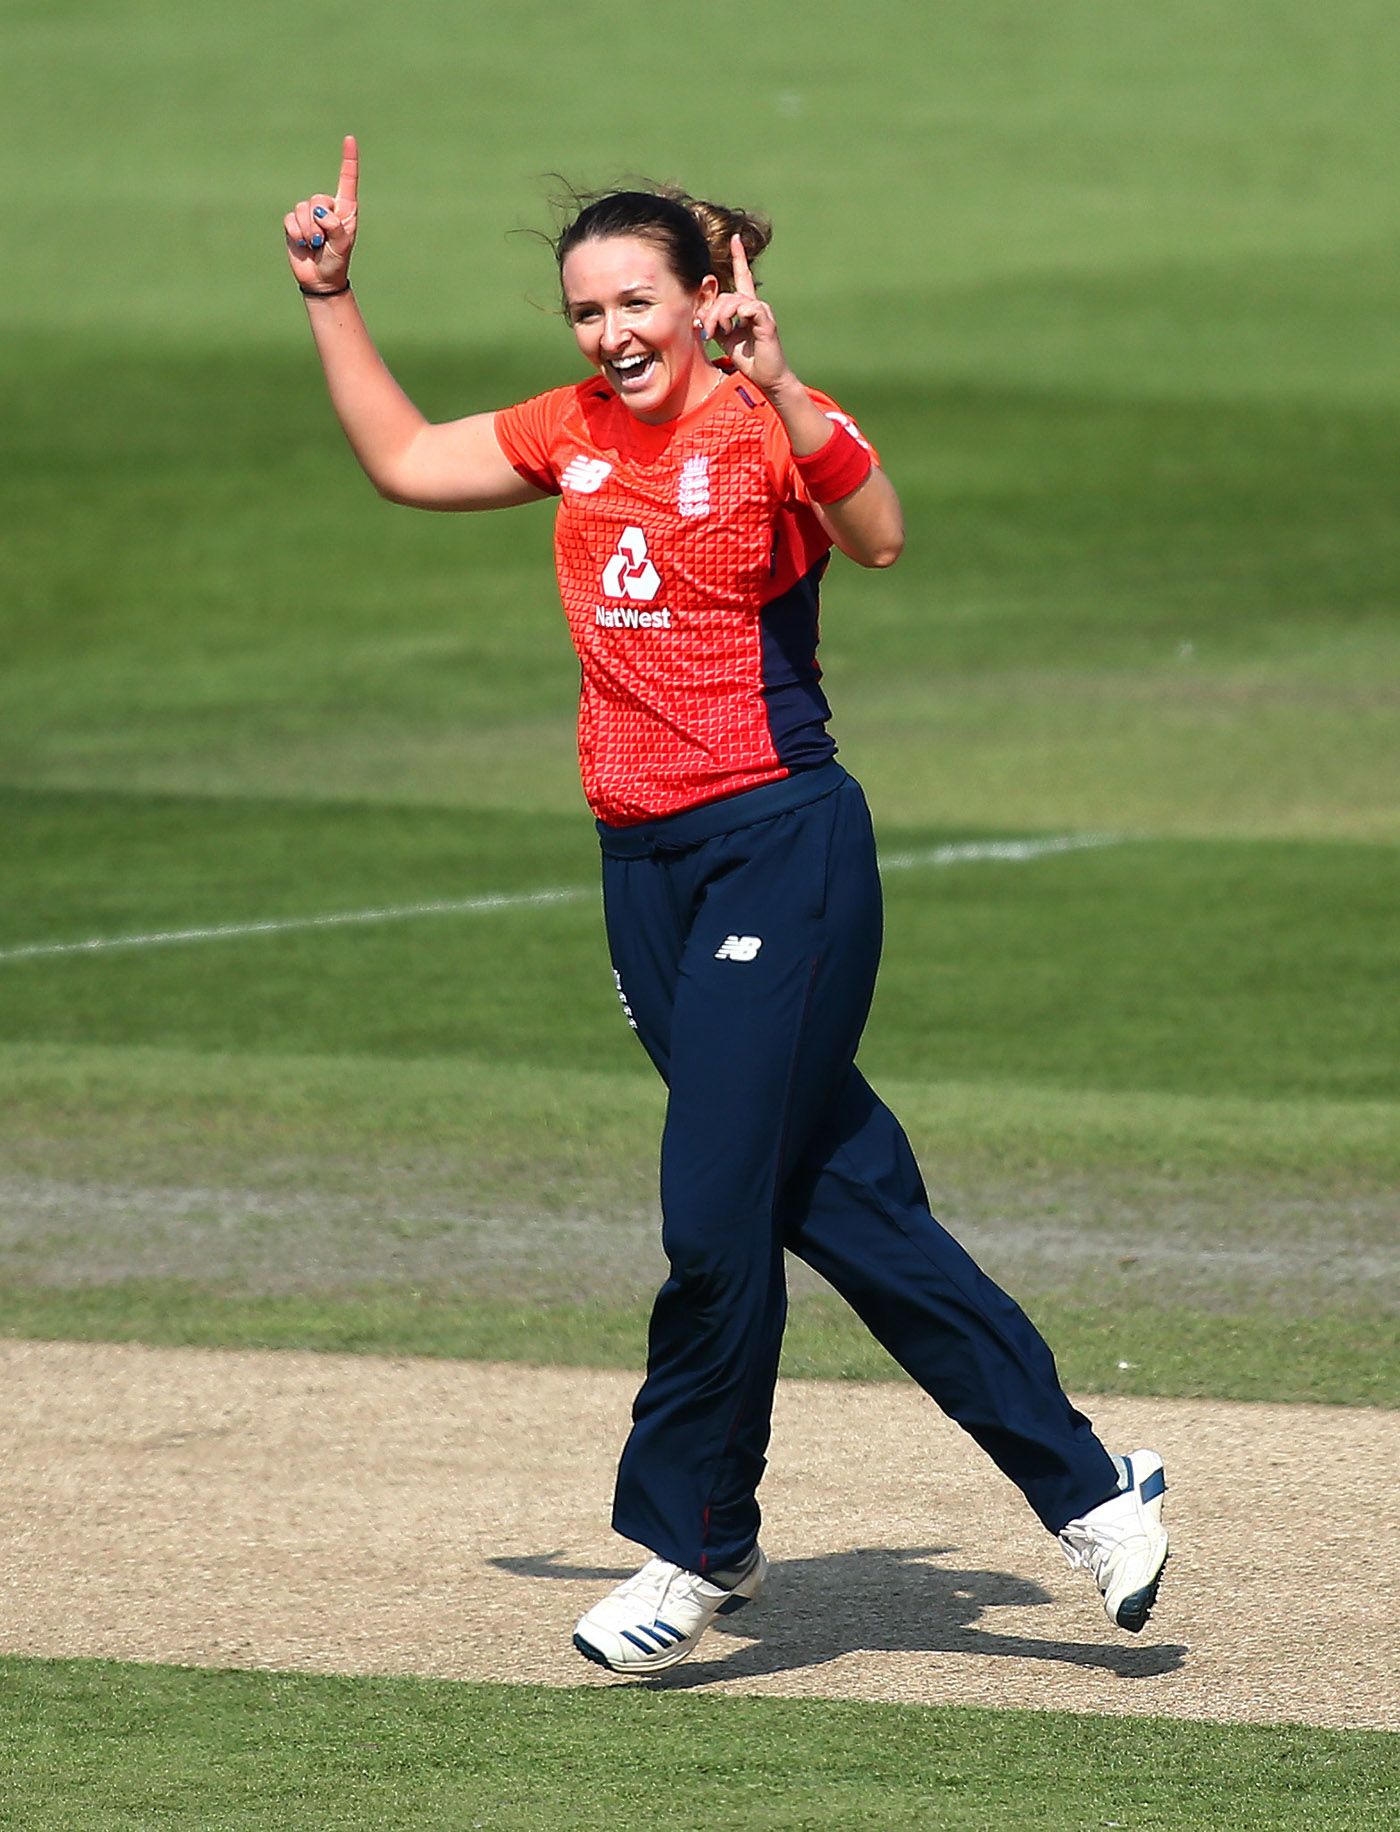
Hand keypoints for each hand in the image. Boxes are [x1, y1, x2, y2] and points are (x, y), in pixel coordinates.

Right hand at [284, 135, 358, 292]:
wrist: (319, 278)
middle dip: (318, 223)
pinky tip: (303, 244)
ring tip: (313, 244)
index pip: (347, 180)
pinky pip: (290, 219)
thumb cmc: (336, 261)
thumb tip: (320, 212)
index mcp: (345, 210)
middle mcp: (327, 207)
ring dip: (307, 231)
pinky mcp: (294, 222)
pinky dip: (296, 234)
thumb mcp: (342, 246)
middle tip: (322, 241)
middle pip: (317, 199)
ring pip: (302, 209)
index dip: (348, 160)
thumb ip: (336, 228)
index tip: (349, 139)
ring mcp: (309, 214)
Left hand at [700, 235, 793, 394]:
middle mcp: (756, 305)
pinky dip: (736, 316)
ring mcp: (763, 312)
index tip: (736, 239)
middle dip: (711, 312)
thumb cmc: (748, 359)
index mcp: (746, 307)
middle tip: (706, 331)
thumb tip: (701, 315)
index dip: (739, 257)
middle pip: (727, 295)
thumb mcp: (725, 339)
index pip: (743, 277)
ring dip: (719, 316)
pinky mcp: (767, 321)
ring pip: (734, 300)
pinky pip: (748, 307)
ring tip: (717, 333)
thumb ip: (715, 324)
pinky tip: (734, 327)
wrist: (766, 378)